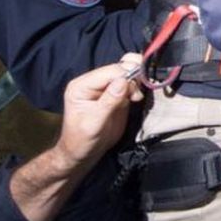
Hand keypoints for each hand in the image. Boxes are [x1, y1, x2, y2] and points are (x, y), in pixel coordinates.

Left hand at [55, 53, 143, 169]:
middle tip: (137, 95)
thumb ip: (108, 102)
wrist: (84, 153)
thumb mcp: (94, 124)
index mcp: (82, 85)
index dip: (126, 77)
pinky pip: (131, 81)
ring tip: (137, 97)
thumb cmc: (82, 141)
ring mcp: (105, 86)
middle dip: (134, 76)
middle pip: (119, 67)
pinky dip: (138, 85)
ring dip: (137, 80)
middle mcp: (93, 82)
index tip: (136, 93)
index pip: (110, 72)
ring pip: (127, 70)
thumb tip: (124, 81)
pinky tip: (138, 97)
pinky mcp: (117, 92)